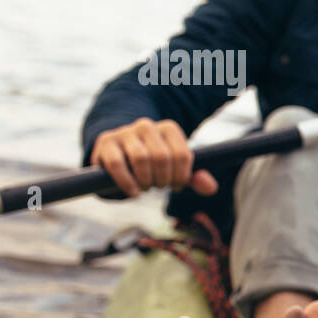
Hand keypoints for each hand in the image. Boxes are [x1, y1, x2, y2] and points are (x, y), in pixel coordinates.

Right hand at [90, 117, 217, 197]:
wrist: (120, 153)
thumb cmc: (154, 163)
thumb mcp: (177, 169)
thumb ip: (195, 177)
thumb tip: (212, 188)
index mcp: (169, 129)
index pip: (183, 155)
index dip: (182, 176)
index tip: (176, 186)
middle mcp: (147, 126)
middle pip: (162, 157)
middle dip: (163, 179)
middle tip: (159, 187)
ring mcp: (125, 132)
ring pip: (140, 158)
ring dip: (146, 180)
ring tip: (146, 188)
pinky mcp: (106, 143)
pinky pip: (118, 163)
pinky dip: (127, 182)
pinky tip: (134, 192)